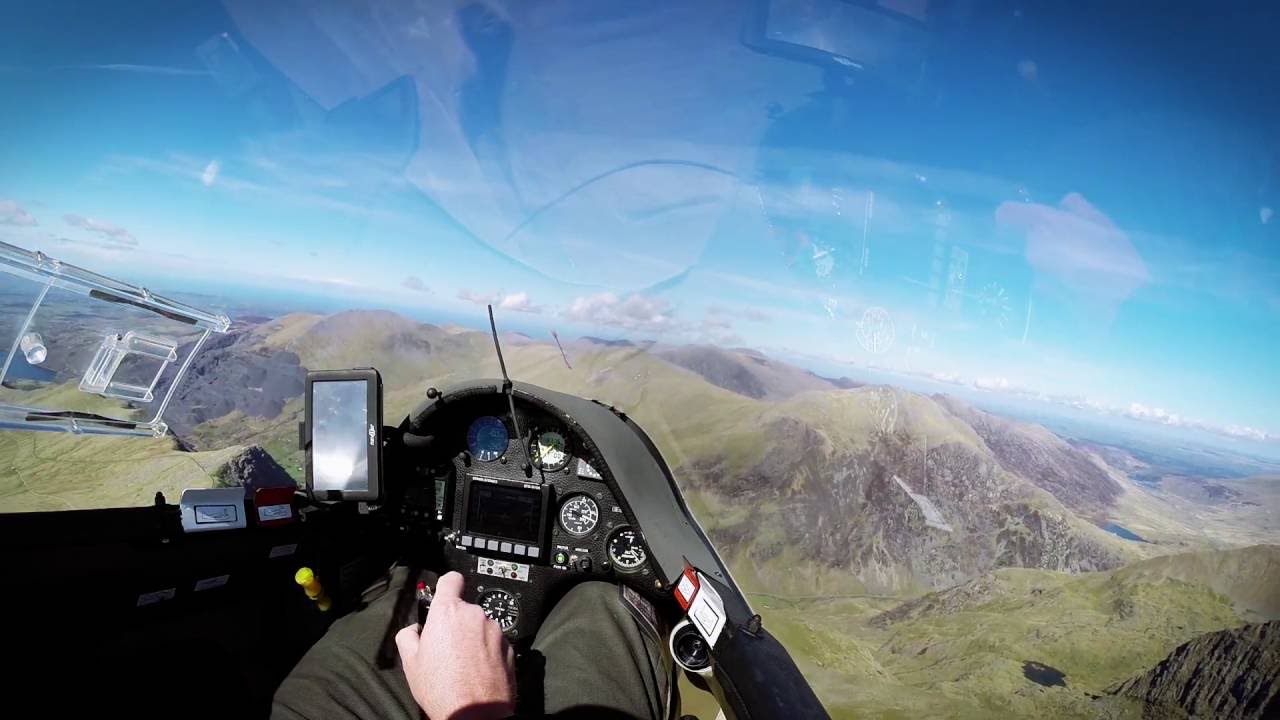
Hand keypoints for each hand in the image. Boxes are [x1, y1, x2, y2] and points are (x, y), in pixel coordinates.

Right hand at [396, 572, 515, 719]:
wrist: (476, 714)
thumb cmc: (441, 688)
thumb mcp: (411, 662)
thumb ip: (408, 635)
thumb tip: (413, 629)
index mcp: (448, 612)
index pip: (451, 580)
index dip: (446, 586)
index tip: (444, 596)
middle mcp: (474, 615)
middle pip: (464, 610)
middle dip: (456, 624)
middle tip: (445, 649)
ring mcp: (495, 630)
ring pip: (479, 627)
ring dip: (472, 639)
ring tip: (462, 665)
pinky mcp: (510, 647)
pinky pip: (494, 642)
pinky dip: (487, 652)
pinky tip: (478, 672)